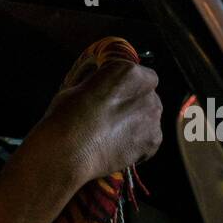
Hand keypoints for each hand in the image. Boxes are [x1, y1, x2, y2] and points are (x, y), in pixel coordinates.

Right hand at [31, 58, 162, 186]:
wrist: (72, 151)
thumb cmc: (68, 117)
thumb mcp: (76, 87)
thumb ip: (97, 84)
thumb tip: (97, 85)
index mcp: (127, 71)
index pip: (140, 74)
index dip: (128, 85)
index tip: (116, 95)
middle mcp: (147, 91)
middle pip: (147, 95)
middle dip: (133, 105)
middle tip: (113, 117)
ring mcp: (152, 117)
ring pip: (149, 117)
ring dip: (136, 123)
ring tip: (113, 136)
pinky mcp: (154, 140)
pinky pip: (149, 139)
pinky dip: (137, 144)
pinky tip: (118, 147)